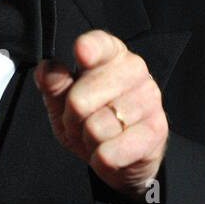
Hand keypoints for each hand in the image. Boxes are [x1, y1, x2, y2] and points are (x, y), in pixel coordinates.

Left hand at [34, 30, 167, 197]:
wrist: (122, 154)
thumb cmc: (91, 119)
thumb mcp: (63, 102)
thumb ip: (53, 84)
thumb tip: (47, 70)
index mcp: (110, 56)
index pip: (100, 45)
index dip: (90, 49)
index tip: (81, 52)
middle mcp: (134, 70)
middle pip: (80, 99)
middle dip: (72, 120)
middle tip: (82, 122)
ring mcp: (149, 98)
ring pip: (96, 128)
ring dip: (89, 140)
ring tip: (99, 136)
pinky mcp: (157, 129)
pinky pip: (112, 152)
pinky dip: (102, 158)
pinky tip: (110, 151)